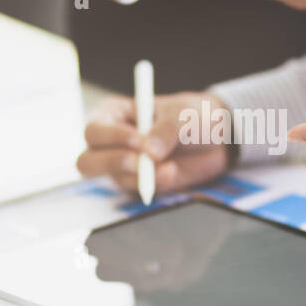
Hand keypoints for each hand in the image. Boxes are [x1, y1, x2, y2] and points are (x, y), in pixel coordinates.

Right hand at [76, 91, 231, 193]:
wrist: (217, 139)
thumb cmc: (193, 117)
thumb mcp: (182, 116)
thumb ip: (165, 130)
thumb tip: (149, 154)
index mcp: (112, 115)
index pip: (93, 131)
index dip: (112, 138)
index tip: (139, 140)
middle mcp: (110, 142)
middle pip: (88, 162)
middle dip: (114, 163)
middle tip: (142, 161)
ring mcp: (122, 166)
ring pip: (114, 179)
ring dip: (142, 175)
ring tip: (169, 166)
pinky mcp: (139, 183)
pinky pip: (137, 190)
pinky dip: (155, 184)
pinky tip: (172, 172)